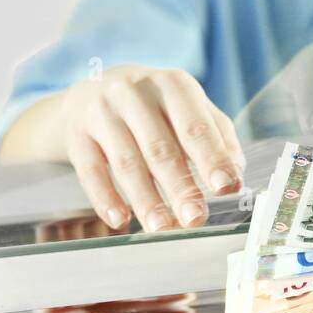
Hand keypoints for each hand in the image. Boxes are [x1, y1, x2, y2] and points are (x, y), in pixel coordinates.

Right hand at [59, 65, 244, 231]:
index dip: (212, 158)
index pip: (195, 126)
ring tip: (162, 227)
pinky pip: (90, 170)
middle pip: (161, 148)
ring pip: (127, 162)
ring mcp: (102, 111)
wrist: (93, 89)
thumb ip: (217, 135)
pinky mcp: (77, 133)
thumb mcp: (188, 107)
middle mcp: (135, 92)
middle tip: (196, 218)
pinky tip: (119, 219)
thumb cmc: (155, 105)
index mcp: (172, 84)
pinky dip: (105, 197)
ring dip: (146, 199)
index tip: (226, 187)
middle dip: (180, 187)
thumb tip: (236, 173)